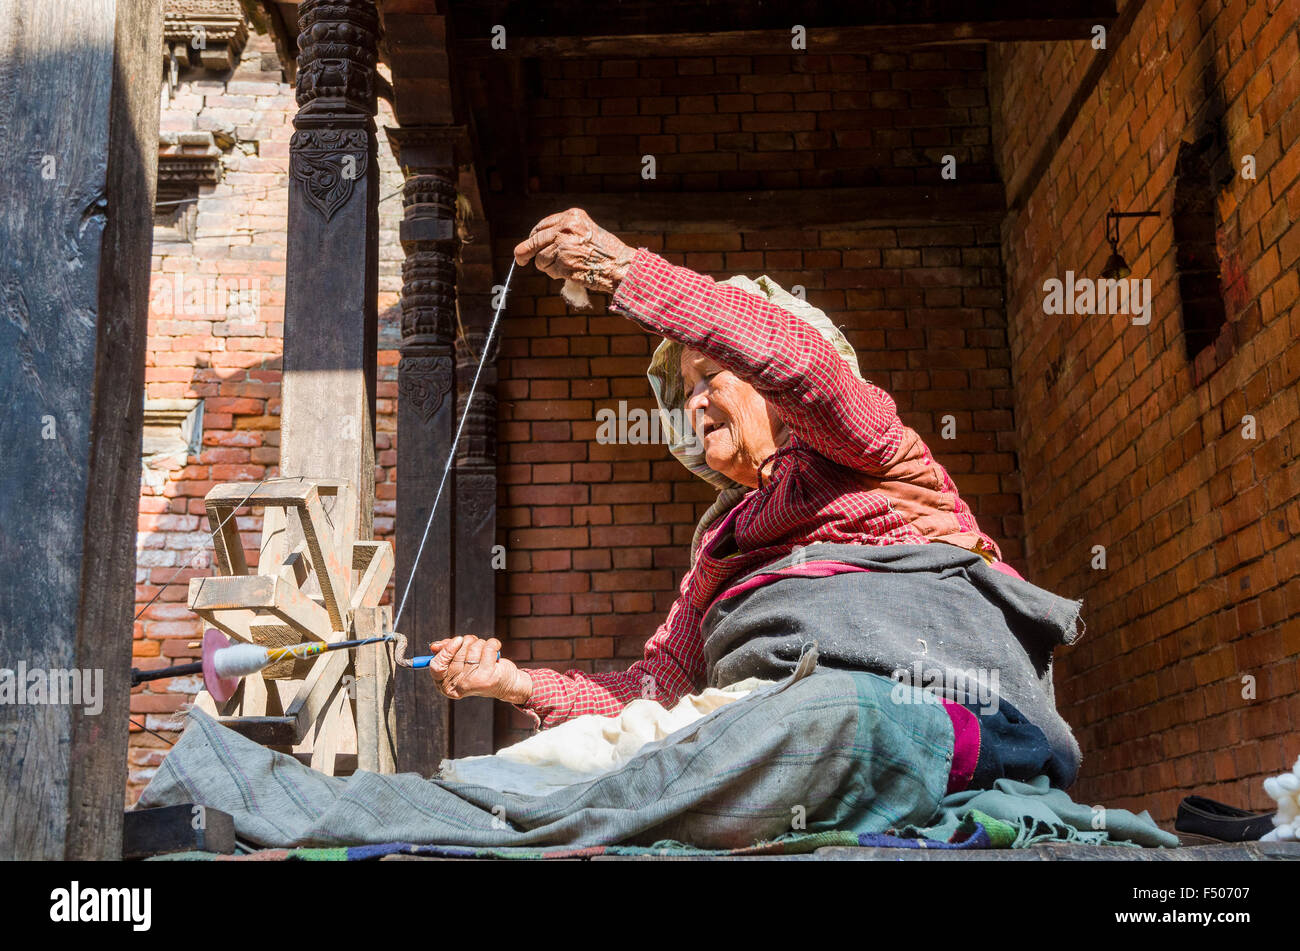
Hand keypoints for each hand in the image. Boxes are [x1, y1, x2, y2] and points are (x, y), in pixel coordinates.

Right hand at [426, 635, 532, 704]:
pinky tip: (496, 653)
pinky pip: (488, 647)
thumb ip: (445, 652)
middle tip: (476, 650)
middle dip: (468, 643)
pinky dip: (494, 644)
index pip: (436, 666)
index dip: (445, 651)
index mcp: (446, 685)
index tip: (457, 640)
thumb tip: (435, 646)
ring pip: (473, 647)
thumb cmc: (479, 668)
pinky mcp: (487, 677)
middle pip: (457, 652)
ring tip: (486, 656)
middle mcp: (457, 686)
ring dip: (481, 644)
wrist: (506, 682)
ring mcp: (472, 683)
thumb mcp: (460, 661)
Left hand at [513, 208, 635, 294]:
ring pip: (540, 258)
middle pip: (535, 239)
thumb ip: (564, 232)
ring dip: (548, 266)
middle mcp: (565, 228)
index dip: (534, 236)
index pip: (542, 225)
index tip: (529, 243)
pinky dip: (555, 274)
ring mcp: (563, 245)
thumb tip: (538, 242)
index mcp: (571, 216)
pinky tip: (570, 272)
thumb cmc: (605, 251)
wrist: (619, 265)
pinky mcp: (563, 263)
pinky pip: (548, 270)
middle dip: (524, 250)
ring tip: (567, 266)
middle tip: (520, 259)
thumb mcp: (585, 231)